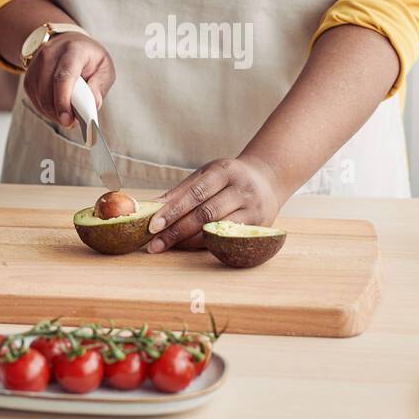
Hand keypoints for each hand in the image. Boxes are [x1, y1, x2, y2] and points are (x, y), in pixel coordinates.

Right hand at [23, 33, 114, 127]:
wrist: (68, 43)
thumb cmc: (88, 57)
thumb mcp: (103, 66)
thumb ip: (99, 85)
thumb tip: (94, 105)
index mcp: (73, 50)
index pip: (63, 77)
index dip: (64, 101)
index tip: (69, 120)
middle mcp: (50, 54)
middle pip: (48, 90)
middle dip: (59, 112)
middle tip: (73, 122)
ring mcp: (36, 64)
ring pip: (40, 98)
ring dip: (54, 113)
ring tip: (69, 115)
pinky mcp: (28, 76)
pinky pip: (35, 100)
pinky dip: (47, 110)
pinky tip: (58, 109)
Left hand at [145, 156, 284, 253]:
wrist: (268, 180)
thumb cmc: (227, 179)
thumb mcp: (206, 175)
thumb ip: (181, 191)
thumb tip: (151, 207)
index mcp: (225, 171)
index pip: (195, 193)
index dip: (172, 210)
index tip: (152, 225)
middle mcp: (241, 189)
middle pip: (205, 213)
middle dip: (176, 230)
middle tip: (154, 244)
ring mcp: (253, 209)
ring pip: (216, 229)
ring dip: (188, 241)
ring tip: (166, 247)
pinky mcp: (259, 227)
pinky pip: (227, 239)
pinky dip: (205, 244)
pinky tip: (188, 247)